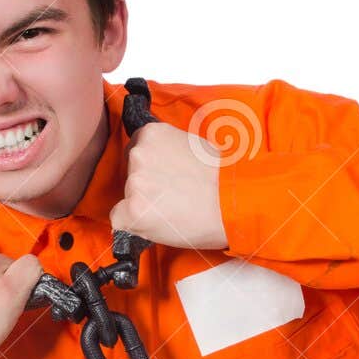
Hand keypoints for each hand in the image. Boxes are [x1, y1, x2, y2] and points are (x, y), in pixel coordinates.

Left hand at [109, 122, 228, 249]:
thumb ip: (168, 152)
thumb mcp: (193, 146)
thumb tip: (161, 162)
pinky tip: (160, 223)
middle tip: (173, 196)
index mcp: (151, 134)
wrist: (236, 201)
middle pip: (129, 175)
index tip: (163, 178)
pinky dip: (135, 225)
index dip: (150, 168)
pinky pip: (121, 221)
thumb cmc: (224, 176)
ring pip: (127, 198)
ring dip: (143, 206)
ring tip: (175, 210)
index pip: (135, 151)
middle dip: (146, 186)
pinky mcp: (134, 211)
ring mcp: (135, 183)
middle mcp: (138, 155)